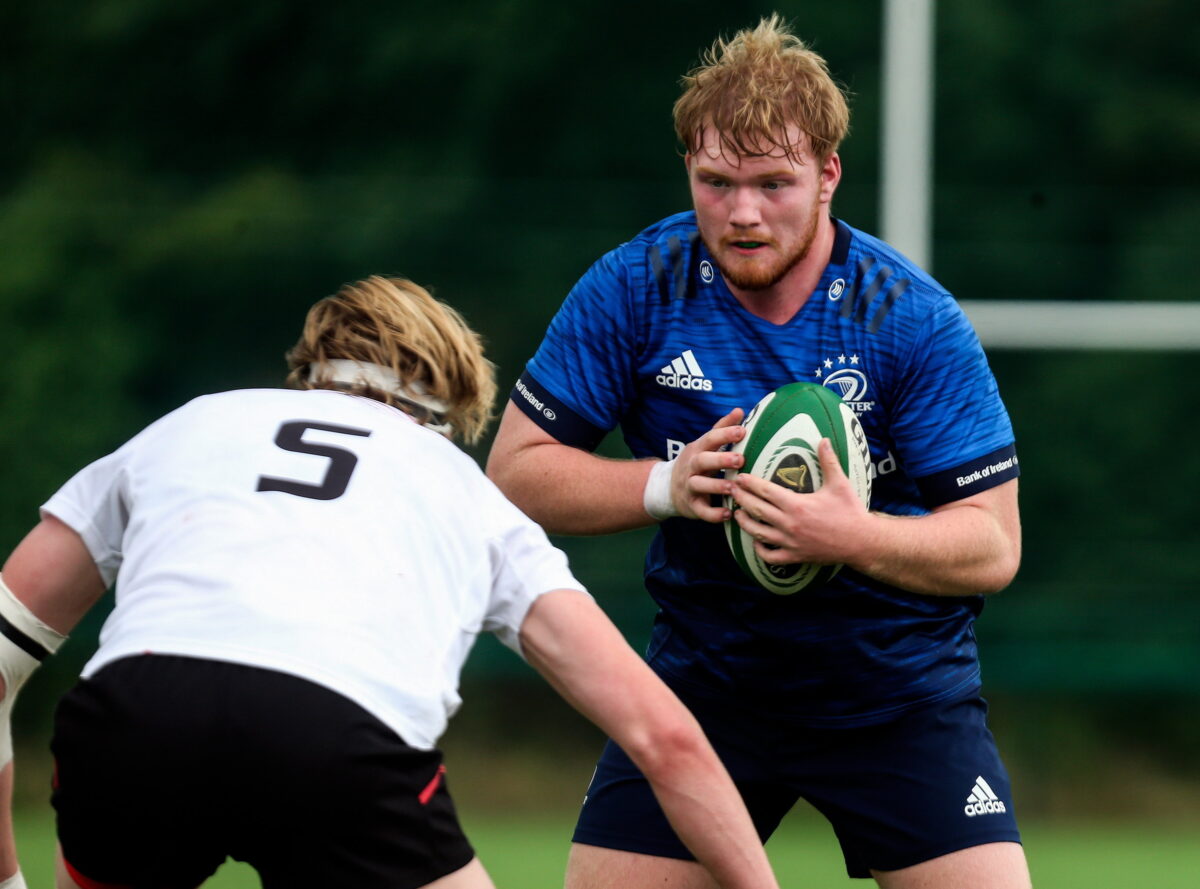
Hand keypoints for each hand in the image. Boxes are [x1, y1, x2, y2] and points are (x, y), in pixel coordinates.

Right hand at [670, 408, 745, 522]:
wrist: (667, 488)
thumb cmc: (695, 463)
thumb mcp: (705, 444)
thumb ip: (722, 428)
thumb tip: (739, 410)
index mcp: (698, 449)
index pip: (710, 439)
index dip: (725, 434)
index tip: (742, 431)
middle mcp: (691, 467)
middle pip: (702, 461)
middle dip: (720, 460)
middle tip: (740, 459)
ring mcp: (689, 486)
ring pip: (699, 485)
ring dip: (716, 486)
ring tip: (734, 487)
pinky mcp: (691, 506)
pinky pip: (701, 510)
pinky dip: (713, 513)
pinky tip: (728, 513)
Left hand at [731, 437, 869, 564]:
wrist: (861, 542)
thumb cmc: (850, 512)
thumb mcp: (840, 483)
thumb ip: (828, 461)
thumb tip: (823, 439)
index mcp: (796, 505)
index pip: (765, 491)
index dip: (750, 483)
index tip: (740, 477)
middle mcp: (789, 524)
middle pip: (756, 510)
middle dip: (741, 498)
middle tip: (731, 490)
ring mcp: (790, 542)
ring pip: (757, 533)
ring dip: (744, 523)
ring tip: (736, 513)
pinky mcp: (795, 556)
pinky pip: (770, 556)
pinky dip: (760, 550)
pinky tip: (756, 541)